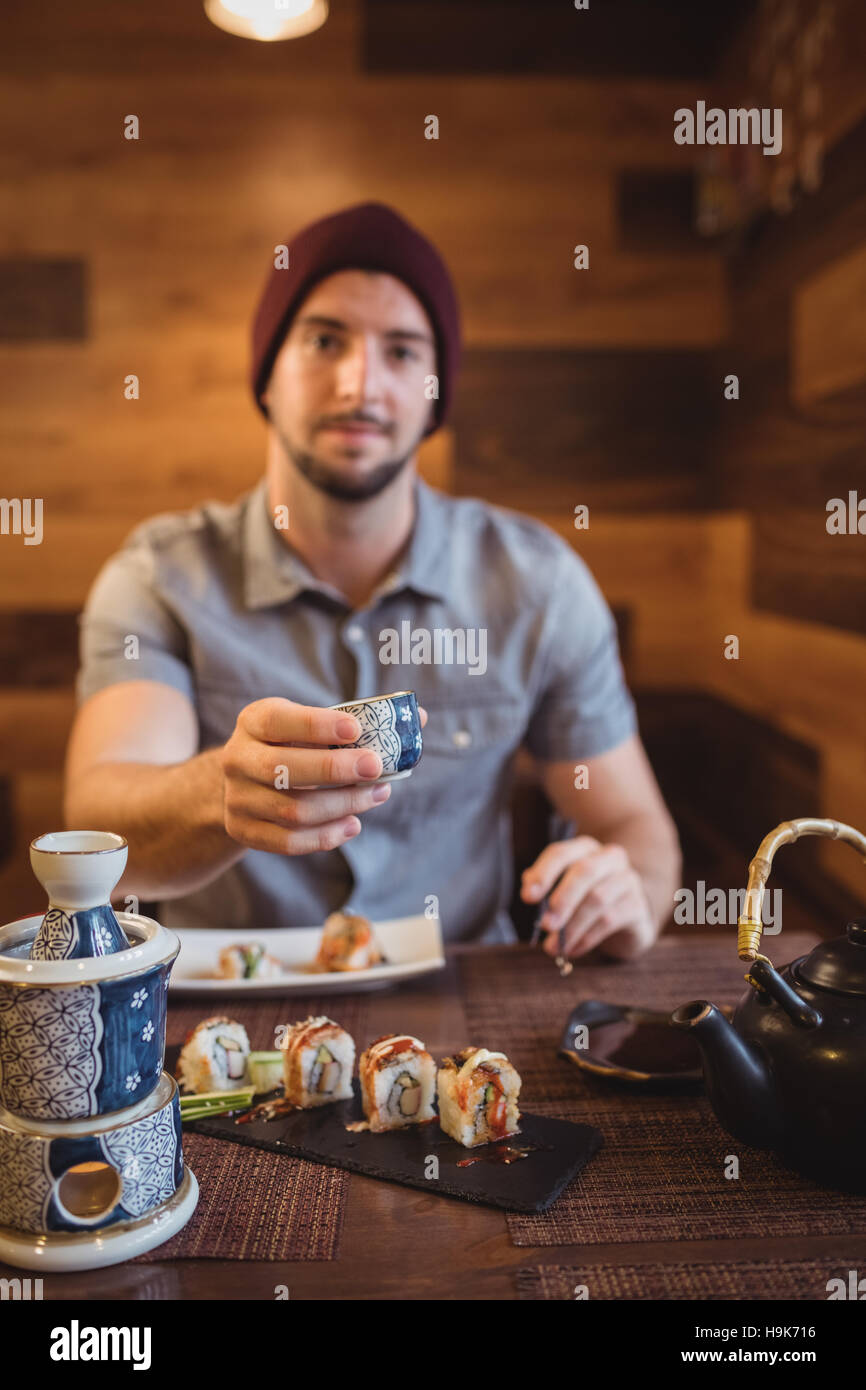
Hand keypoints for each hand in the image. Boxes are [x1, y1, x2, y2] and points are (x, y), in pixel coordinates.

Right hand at [221, 698, 426, 855]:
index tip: (356, 728)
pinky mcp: (243, 831)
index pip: (280, 721)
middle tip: (376, 768)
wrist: (243, 782)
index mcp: (253, 722)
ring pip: (293, 810)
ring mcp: (237, 799)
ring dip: (342, 805)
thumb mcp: (309, 724)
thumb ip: (356, 721)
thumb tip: (417, 718)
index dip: (317, 725)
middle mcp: (237, 759)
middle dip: (335, 770)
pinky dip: (326, 836)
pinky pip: (288, 842)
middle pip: (284, 770)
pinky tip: (353, 824)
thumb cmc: (291, 746)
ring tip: (377, 795)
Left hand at [520, 836, 654, 960]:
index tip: (527, 897)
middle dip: (562, 899)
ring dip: (572, 927)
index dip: (543, 873)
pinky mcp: (638, 905)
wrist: (629, 918)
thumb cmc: (587, 900)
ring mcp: (628, 880)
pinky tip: (573, 950)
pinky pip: (610, 920)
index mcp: (586, 849)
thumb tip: (528, 889)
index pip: (561, 853)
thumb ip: (544, 885)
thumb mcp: (564, 890)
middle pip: (584, 871)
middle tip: (545, 925)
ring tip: (554, 947)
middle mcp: (610, 858)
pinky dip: (586, 938)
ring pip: (597, 899)